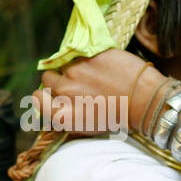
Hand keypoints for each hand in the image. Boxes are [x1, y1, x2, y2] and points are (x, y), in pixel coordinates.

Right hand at [30, 49, 164, 137]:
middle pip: (47, 78)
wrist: (144, 100)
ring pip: (63, 64)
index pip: (37, 97)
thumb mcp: (87, 127)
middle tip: (76, 83)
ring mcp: (76, 71)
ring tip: (91, 75)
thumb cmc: (117, 117)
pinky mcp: (89, 56)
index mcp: (63, 114)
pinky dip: (86, 58)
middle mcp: (64, 92)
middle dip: (58, 79)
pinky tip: (101, 66)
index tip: (53, 94)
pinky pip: (79, 53)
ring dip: (73, 68)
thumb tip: (55, 109)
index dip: (44, 95)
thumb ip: (66, 118)